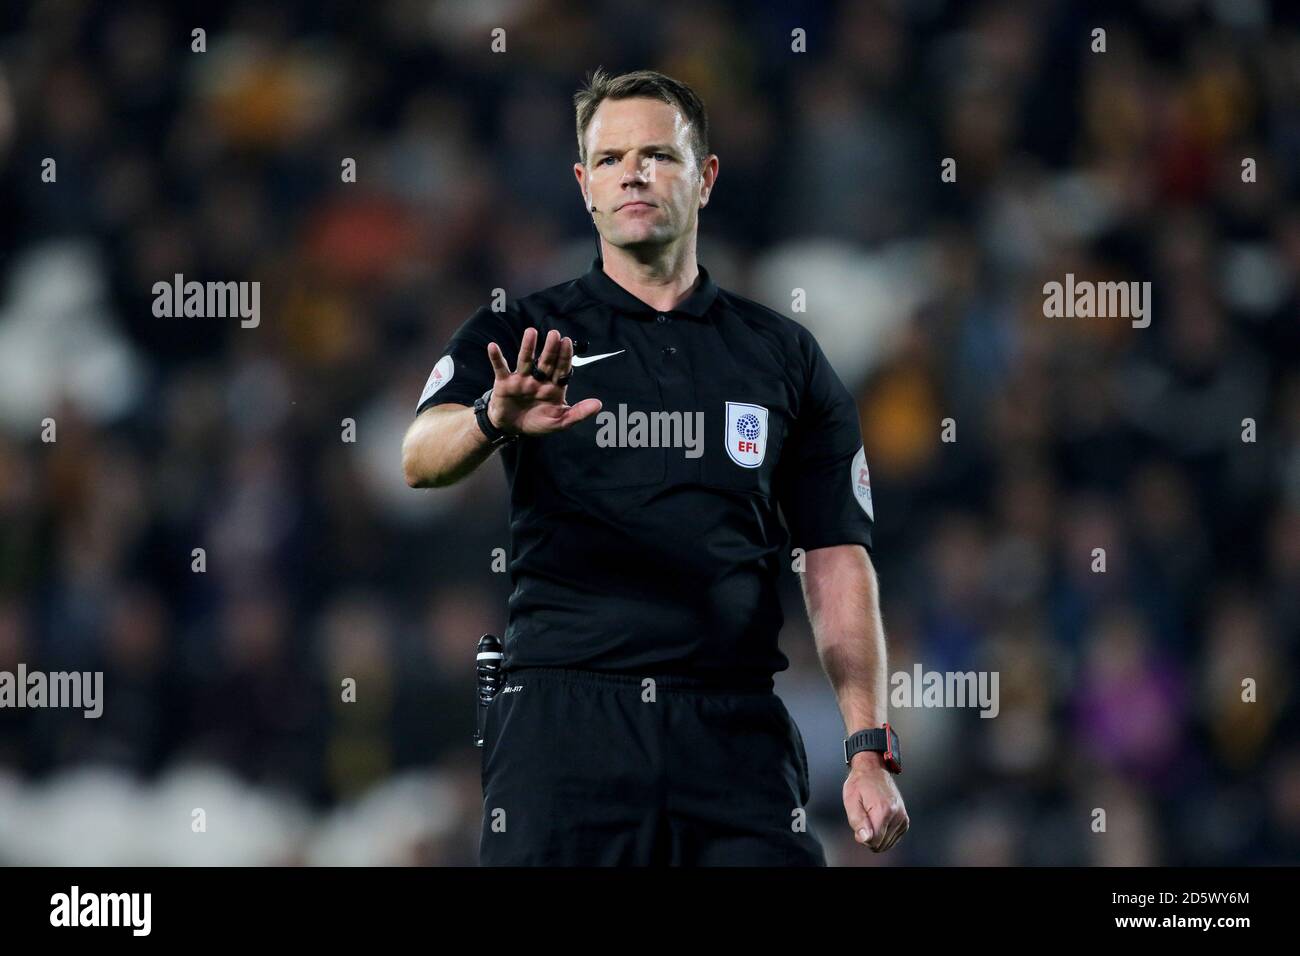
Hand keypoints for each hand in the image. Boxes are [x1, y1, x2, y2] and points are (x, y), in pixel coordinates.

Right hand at [485, 327, 602, 435]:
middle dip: (550, 349)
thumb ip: (578, 413)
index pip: (561, 369)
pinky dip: (496, 358)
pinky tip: (493, 346)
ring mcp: (521, 379)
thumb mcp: (559, 422)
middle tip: (555, 334)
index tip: (568, 342)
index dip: (565, 357)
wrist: (511, 428)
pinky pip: (500, 368)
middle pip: (545, 361)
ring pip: (525, 360)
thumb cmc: (537, 422)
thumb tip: (598, 404)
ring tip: (531, 332)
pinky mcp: (504, 383)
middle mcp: (538, 379)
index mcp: (553, 386)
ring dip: (527, 347)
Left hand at [843, 752, 908, 852]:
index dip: (862, 836)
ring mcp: (903, 818)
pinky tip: (878, 820)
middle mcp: (897, 815)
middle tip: (864, 818)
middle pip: (880, 844)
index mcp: (883, 810)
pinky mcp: (905, 820)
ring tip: (871, 816)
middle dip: (869, 836)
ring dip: (876, 835)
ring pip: (886, 844)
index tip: (859, 823)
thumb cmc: (860, 783)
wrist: (873, 769)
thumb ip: (857, 822)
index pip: (873, 841)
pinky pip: (893, 839)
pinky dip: (884, 834)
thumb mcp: (851, 801)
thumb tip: (865, 839)